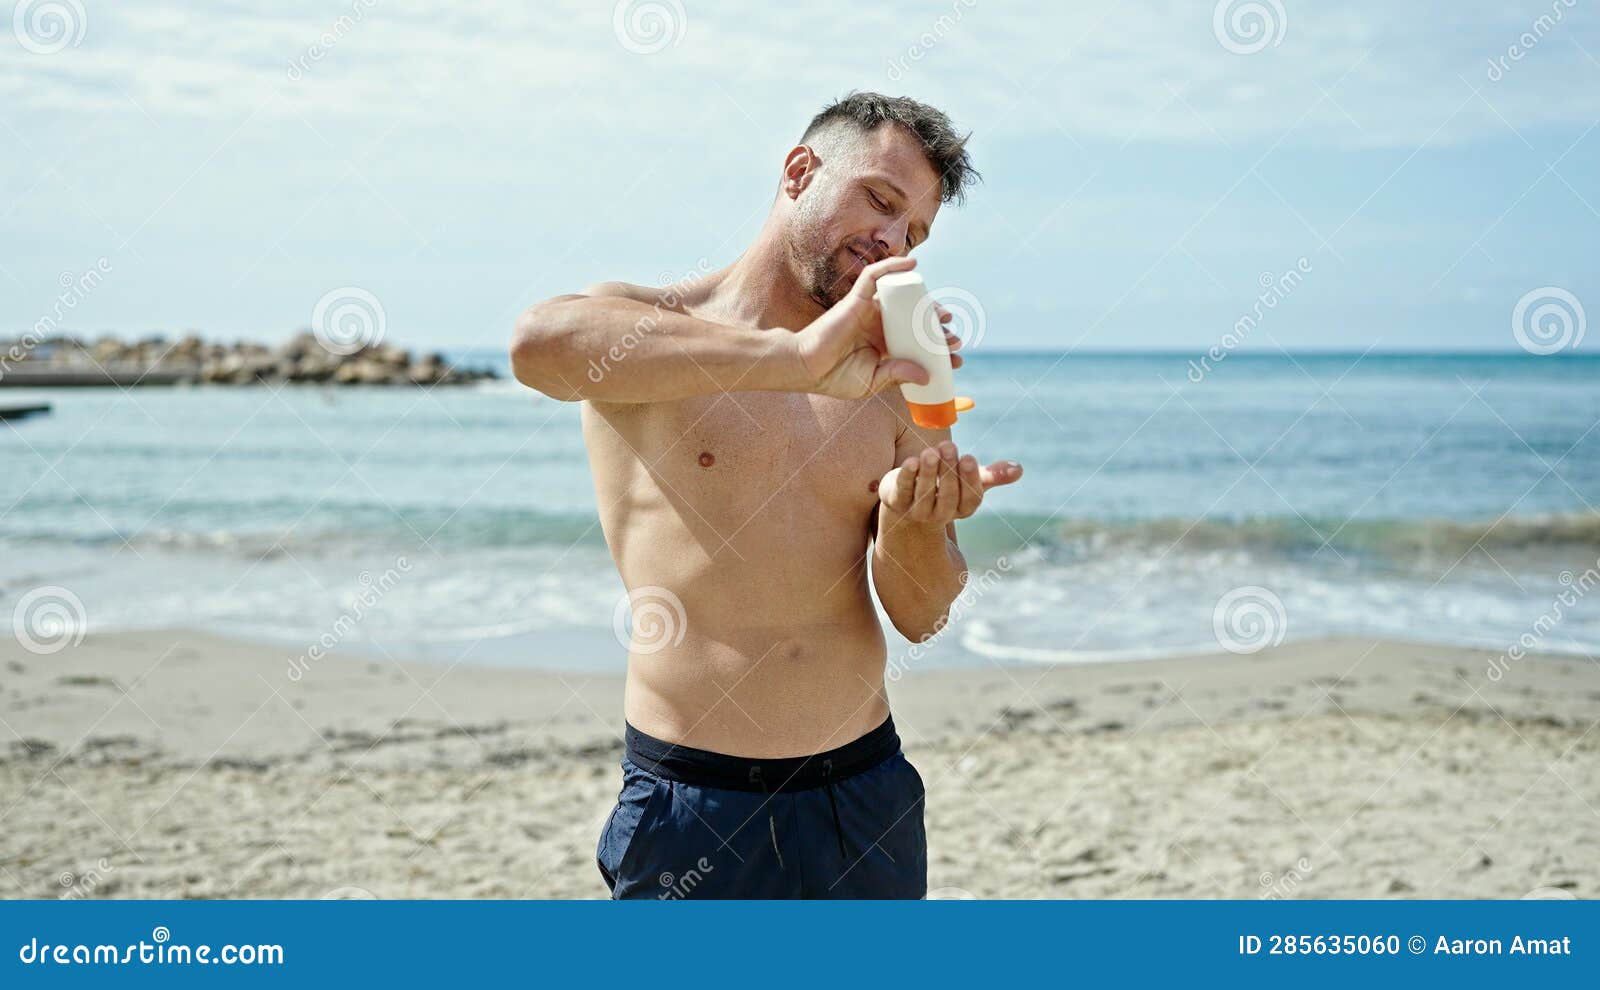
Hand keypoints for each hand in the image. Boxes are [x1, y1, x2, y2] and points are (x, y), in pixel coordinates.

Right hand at [794, 256, 965, 399]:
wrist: (807, 367)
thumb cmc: (835, 377)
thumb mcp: (872, 381)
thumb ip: (897, 376)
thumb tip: (927, 375)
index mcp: (883, 345)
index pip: (916, 342)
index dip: (937, 348)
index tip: (956, 358)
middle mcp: (879, 326)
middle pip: (915, 320)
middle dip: (937, 328)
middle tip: (955, 337)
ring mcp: (869, 311)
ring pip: (903, 299)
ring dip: (926, 301)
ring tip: (945, 314)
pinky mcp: (857, 298)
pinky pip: (876, 276)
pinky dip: (893, 266)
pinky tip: (912, 264)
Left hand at [877, 441, 1021, 528]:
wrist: (908, 502)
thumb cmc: (945, 486)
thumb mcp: (968, 479)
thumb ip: (992, 475)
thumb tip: (1019, 469)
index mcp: (962, 508)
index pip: (970, 498)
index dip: (969, 478)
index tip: (968, 457)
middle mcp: (941, 514)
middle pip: (948, 495)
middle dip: (949, 471)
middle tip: (949, 446)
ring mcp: (917, 510)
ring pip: (924, 493)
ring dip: (928, 472)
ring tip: (931, 451)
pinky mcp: (896, 501)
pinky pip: (902, 491)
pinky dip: (907, 476)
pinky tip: (911, 461)